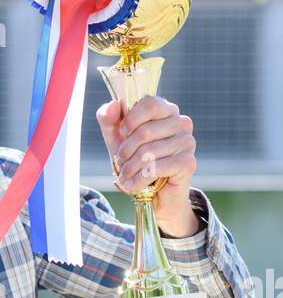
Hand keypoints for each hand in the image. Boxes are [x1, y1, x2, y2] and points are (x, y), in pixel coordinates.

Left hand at [96, 96, 199, 236]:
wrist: (154, 193)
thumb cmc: (136, 160)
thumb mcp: (117, 138)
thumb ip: (109, 119)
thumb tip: (111, 105)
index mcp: (166, 110)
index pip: (150, 103)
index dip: (131, 119)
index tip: (122, 133)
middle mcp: (181, 123)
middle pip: (145, 131)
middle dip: (125, 151)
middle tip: (121, 162)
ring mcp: (187, 142)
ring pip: (148, 152)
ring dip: (130, 168)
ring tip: (126, 176)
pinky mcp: (188, 163)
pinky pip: (156, 168)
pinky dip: (139, 179)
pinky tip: (134, 185)